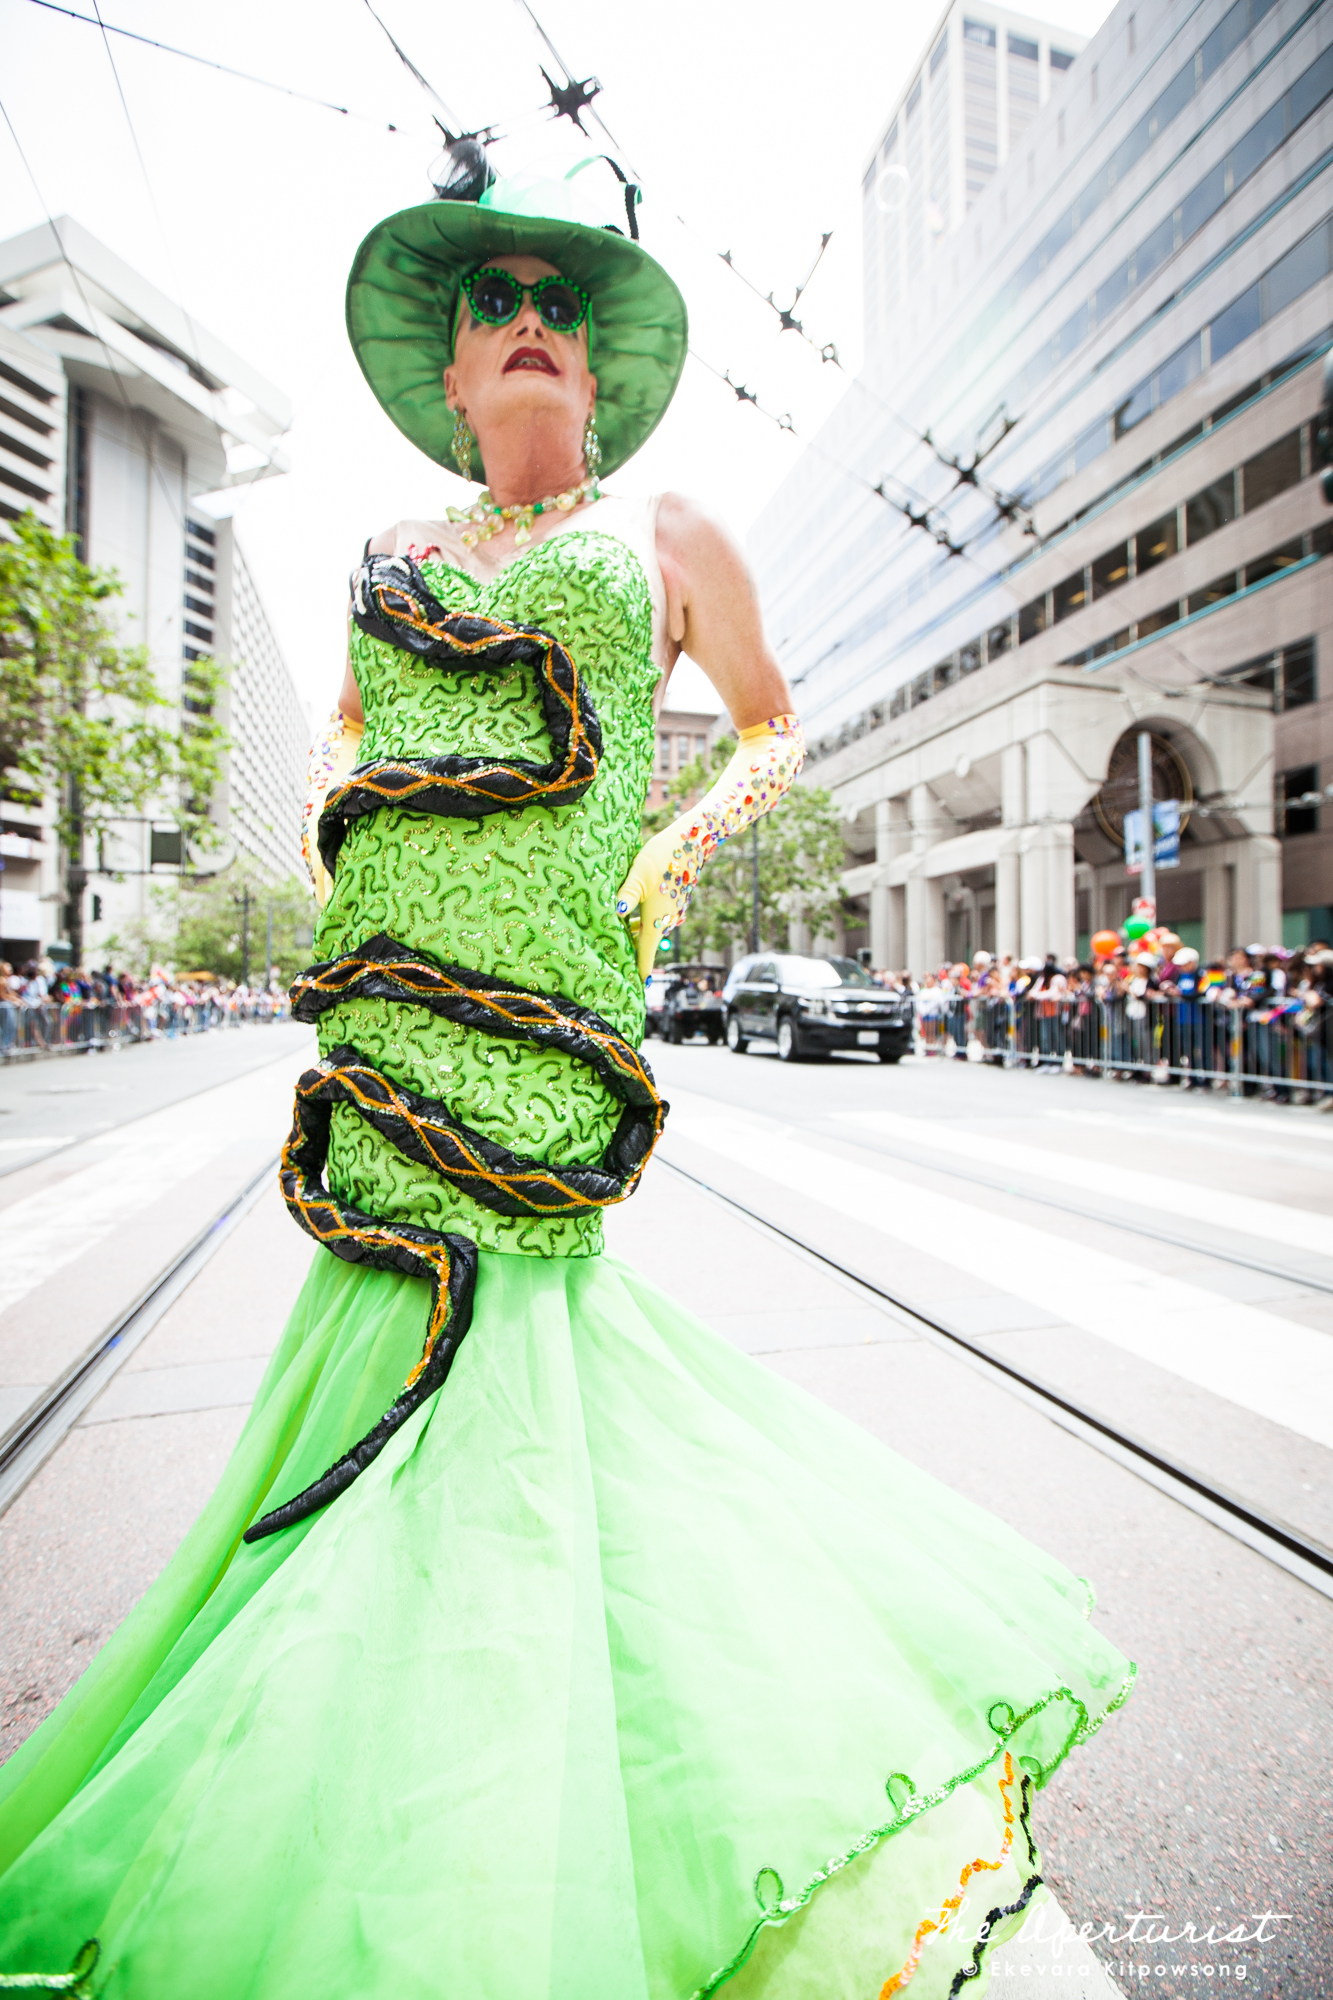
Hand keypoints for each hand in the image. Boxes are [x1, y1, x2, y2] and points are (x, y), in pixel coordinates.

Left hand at [616, 825, 698, 977]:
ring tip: (609, 934)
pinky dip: (639, 921)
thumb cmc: (663, 857)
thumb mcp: (638, 875)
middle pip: (643, 944)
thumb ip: (626, 895)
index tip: (632, 992)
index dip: (637, 974)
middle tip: (606, 959)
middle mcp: (667, 921)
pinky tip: (626, 913)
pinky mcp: (674, 903)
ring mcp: (672, 913)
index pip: (645, 956)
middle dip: (627, 950)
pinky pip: (653, 919)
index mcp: (656, 921)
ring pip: (647, 929)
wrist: (693, 840)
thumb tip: (616, 913)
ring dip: (631, 933)